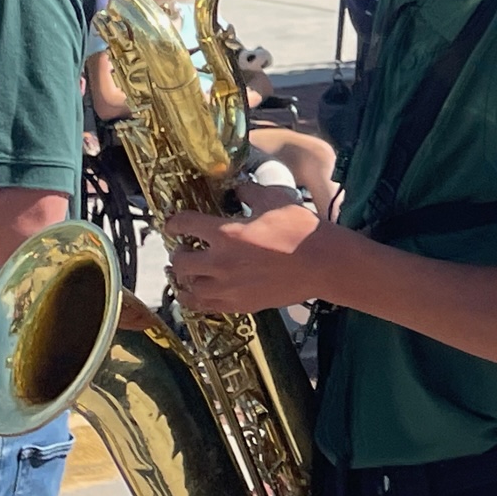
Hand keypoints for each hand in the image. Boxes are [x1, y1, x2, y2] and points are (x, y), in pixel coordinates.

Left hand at [167, 180, 332, 312]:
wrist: (322, 263)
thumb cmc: (300, 228)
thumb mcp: (275, 199)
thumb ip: (249, 193)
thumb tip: (236, 188)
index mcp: (226, 233)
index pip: (185, 225)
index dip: (175, 222)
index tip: (174, 223)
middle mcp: (220, 262)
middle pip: (180, 261)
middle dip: (179, 253)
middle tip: (185, 249)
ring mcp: (228, 287)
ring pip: (188, 288)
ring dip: (185, 279)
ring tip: (188, 274)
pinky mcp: (239, 304)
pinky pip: (205, 307)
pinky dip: (196, 300)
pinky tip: (198, 294)